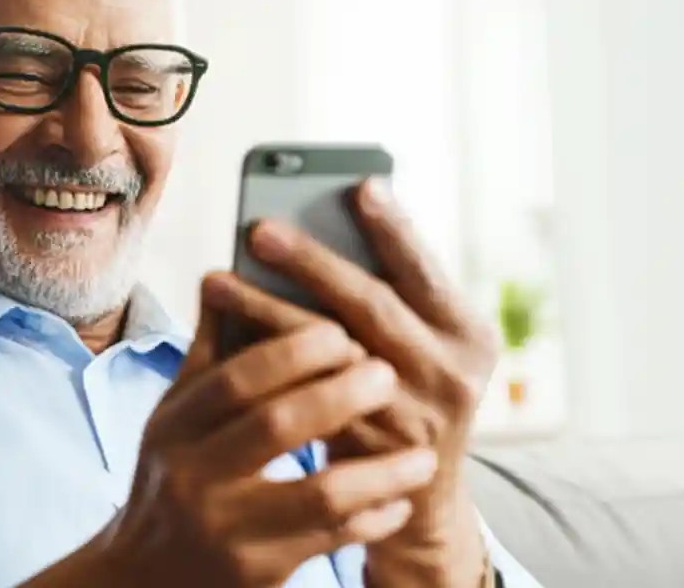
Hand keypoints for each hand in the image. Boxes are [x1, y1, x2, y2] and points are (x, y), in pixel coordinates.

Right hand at [71, 274, 439, 587]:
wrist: (142, 576)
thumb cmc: (171, 478)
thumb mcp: (174, 418)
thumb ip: (206, 353)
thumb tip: (221, 274)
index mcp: (174, 426)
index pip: (237, 378)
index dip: (293, 351)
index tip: (342, 332)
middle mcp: (191, 475)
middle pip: (277, 425)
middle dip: (342, 395)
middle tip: (388, 374)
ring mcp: (223, 528)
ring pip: (318, 492)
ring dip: (380, 470)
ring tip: (422, 453)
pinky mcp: (253, 572)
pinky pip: (329, 541)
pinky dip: (371, 518)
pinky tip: (398, 501)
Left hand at [241, 179, 498, 585]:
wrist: (421, 498)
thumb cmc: (408, 391)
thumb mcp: (419, 343)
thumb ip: (386, 296)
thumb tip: (314, 227)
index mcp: (466, 332)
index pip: (427, 270)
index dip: (395, 230)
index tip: (360, 186)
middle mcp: (450, 372)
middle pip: (372, 305)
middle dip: (312, 264)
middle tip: (259, 227)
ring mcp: (411, 417)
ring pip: (328, 354)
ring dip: (267, 313)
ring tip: (216, 279)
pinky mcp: (368, 455)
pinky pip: (305, 400)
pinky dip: (262, 368)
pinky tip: (221, 340)